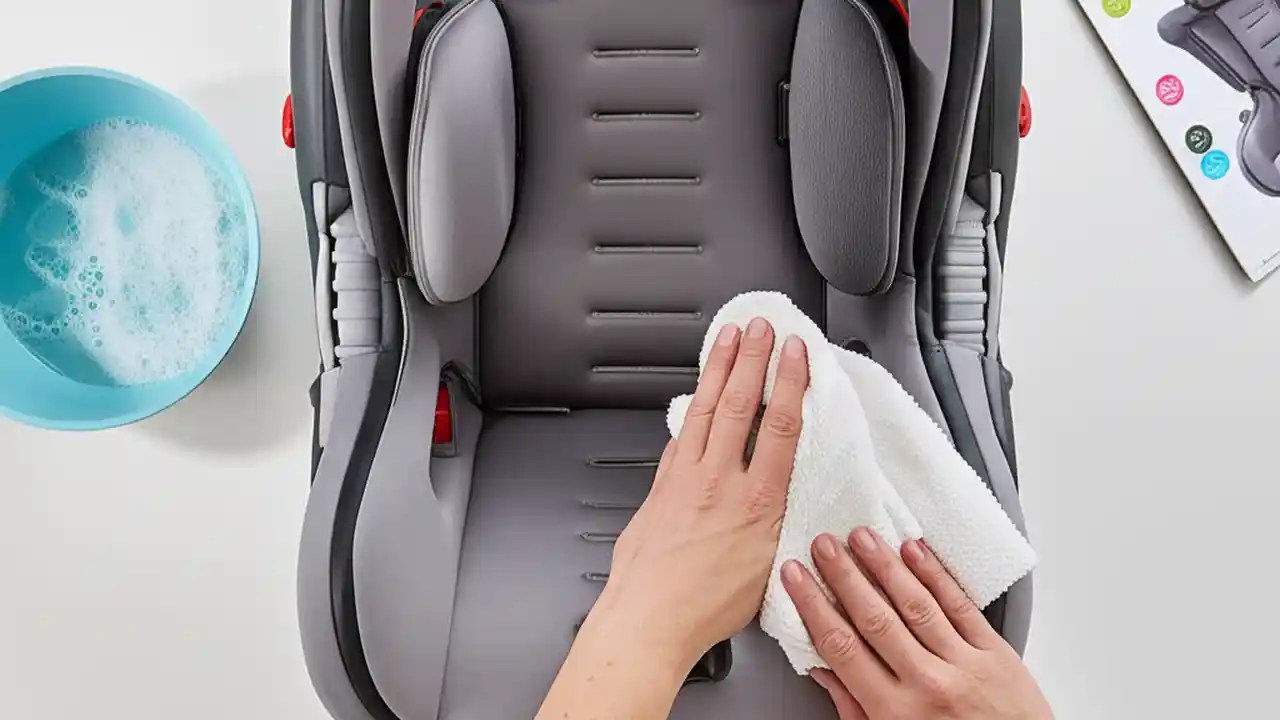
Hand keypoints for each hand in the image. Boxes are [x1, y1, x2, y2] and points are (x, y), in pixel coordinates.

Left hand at [536, 318, 809, 719]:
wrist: (650, 620)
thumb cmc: (706, 608)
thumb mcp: (769, 568)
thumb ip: (779, 524)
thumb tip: (789, 501)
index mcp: (758, 503)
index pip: (781, 425)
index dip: (791, 382)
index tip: (798, 352)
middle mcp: (720, 481)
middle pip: (740, 404)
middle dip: (753, 358)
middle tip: (762, 325)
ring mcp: (685, 478)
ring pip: (705, 410)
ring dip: (718, 368)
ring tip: (728, 337)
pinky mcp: (661, 486)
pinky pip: (681, 436)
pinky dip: (692, 409)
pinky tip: (696, 396)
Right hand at [782, 529, 1052, 719]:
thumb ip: (853, 707)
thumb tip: (822, 668)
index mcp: (894, 711)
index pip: (842, 647)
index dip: (813, 606)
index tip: (796, 578)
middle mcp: (927, 684)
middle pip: (875, 618)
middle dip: (844, 576)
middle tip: (823, 544)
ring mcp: (964, 665)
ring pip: (916, 604)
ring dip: (885, 565)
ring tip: (862, 536)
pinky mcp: (995, 653)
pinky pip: (960, 606)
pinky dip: (935, 575)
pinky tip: (914, 551)